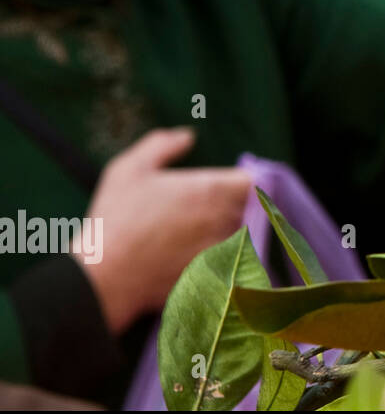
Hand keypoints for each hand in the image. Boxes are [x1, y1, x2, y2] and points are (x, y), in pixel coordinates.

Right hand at [72, 128, 251, 333]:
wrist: (104, 278)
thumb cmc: (115, 218)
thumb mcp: (130, 168)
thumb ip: (162, 145)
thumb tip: (187, 135)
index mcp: (210, 190)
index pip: (252, 181)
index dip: (242, 181)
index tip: (228, 184)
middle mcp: (223, 219)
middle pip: (250, 208)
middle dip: (237, 204)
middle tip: (209, 207)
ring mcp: (221, 250)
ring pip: (242, 235)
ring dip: (231, 230)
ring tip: (200, 232)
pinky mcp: (215, 276)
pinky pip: (231, 262)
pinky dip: (222, 257)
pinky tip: (193, 255)